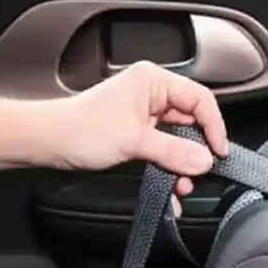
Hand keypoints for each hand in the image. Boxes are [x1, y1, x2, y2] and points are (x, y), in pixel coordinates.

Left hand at [56, 61, 228, 201]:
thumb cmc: (81, 129)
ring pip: (178, 139)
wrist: (49, 141)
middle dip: (196, 151)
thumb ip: (174, 152)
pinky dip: (168, 166)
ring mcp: (144, 112)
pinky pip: (163, 148)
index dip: (214, 126)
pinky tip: (169, 186)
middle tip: (198, 173)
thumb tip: (204, 160)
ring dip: (182, 164)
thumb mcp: (134, 141)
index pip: (200, 99)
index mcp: (154, 81)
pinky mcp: (137, 131)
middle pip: (192, 121)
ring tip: (181, 185)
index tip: (218, 153)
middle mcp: (151, 93)